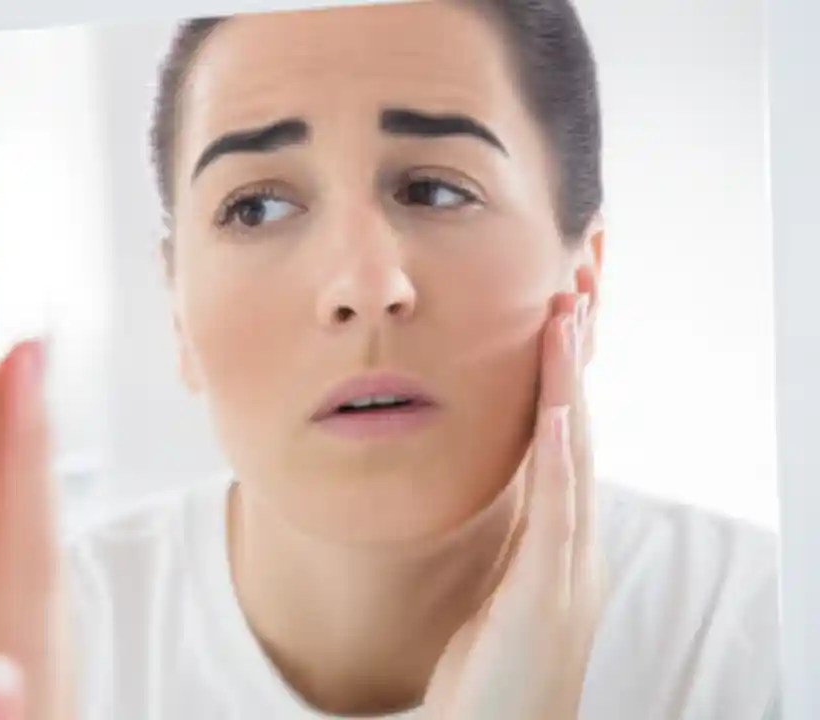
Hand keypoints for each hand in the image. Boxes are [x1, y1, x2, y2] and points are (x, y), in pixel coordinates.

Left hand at [423, 289, 603, 719]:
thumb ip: (508, 543)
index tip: (556, 314)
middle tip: (573, 287)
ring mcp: (566, 572)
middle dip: (574, 360)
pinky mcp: (545, 598)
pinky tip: (553, 412)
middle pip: (576, 432)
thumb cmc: (489, 674)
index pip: (561, 439)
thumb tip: (498, 495)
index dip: (562, 376)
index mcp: (556, 541)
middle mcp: (572, 547)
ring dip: (568, 387)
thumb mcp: (496, 591)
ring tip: (566, 320)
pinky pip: (554, 517)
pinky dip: (556, 460)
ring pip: (572, 459)